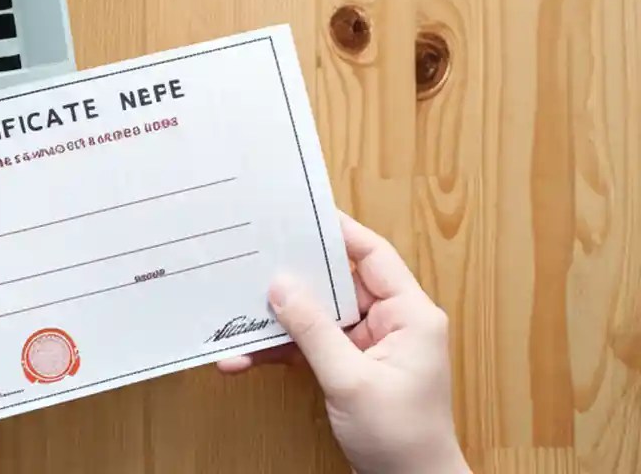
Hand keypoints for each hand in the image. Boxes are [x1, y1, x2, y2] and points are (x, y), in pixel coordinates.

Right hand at [217, 213, 469, 473]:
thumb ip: (315, 330)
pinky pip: (310, 345)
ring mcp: (370, 345)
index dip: (339, 231)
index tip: (301, 212)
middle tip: (256, 258)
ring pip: (317, 317)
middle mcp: (392, 322)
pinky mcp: (349, 366)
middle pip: (337, 283)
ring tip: (240, 318)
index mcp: (410, 314)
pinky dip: (281, 350)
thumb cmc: (401, 436)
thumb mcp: (352, 380)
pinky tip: (246, 356)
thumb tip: (281, 285)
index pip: (372, 256)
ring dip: (280, 322)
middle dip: (295, 278)